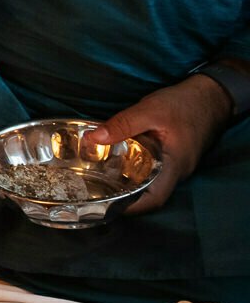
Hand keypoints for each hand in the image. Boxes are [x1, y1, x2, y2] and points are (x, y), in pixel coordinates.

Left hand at [82, 75, 230, 213]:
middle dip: (124, 195)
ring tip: (100, 177)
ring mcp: (176, 164)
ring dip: (129, 181)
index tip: (107, 204)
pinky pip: (153, 169)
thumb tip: (93, 138)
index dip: (132, 206)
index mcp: (174, 165)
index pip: (155, 198)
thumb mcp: (150, 110)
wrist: (210, 95)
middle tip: (96, 190)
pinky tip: (117, 161)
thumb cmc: (184, 104)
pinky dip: (136, 168)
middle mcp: (177, 170)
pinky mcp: (173, 156)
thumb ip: (123, 124)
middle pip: (149, 193)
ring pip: (150, 181)